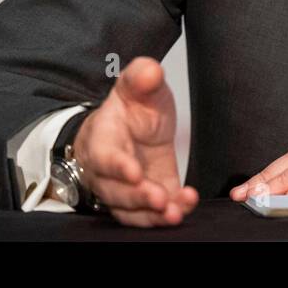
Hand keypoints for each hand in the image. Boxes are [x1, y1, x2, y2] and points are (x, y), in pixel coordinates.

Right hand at [72, 56, 198, 226]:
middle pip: (115, 190)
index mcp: (103, 137)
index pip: (104, 156)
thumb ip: (142, 76)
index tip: (135, 171)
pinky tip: (184, 208)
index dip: (118, 166)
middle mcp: (107, 170)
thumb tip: (150, 70)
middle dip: (137, 197)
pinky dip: (163, 217)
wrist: (132, 126)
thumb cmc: (131, 108)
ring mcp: (124, 188)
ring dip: (151, 215)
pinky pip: (147, 216)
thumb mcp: (137, 85)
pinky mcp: (143, 200)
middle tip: (159, 198)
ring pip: (128, 210)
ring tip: (174, 213)